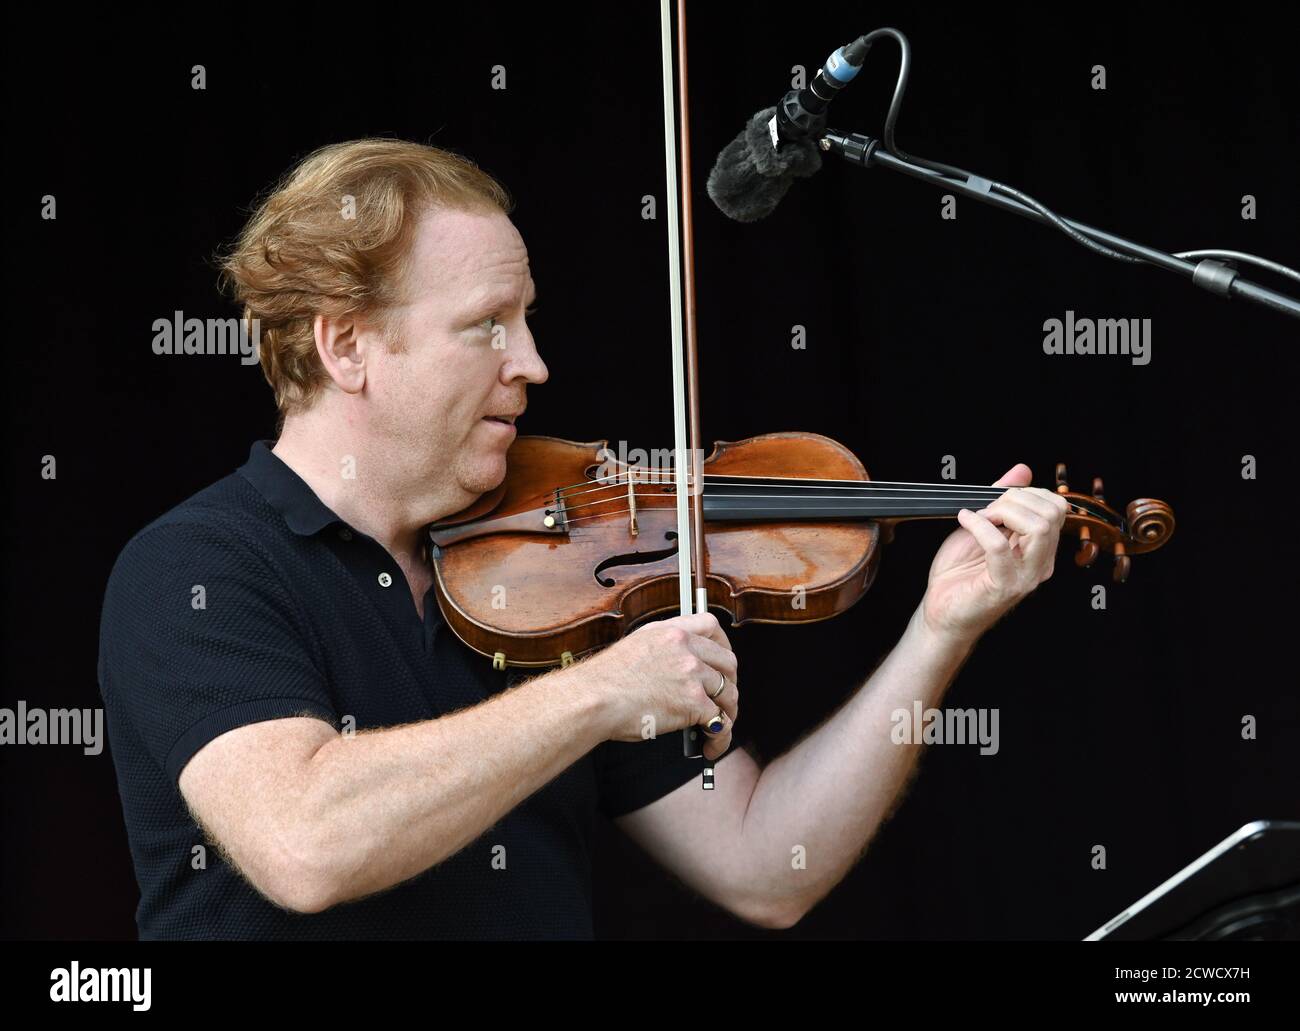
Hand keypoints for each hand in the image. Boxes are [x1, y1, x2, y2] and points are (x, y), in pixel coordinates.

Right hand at [581, 612, 737, 760]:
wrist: (594, 698)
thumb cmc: (605, 681)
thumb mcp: (635, 647)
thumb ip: (661, 650)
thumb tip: (678, 670)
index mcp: (670, 631)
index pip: (711, 626)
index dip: (723, 644)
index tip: (721, 660)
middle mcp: (685, 648)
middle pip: (728, 662)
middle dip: (729, 683)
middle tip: (722, 699)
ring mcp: (692, 674)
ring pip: (728, 693)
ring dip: (727, 713)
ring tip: (716, 728)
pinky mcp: (693, 702)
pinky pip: (720, 721)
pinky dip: (720, 737)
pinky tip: (711, 745)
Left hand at [920, 464, 1068, 641]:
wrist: (941, 612)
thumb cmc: (960, 573)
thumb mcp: (982, 526)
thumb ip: (1002, 498)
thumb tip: (1022, 470)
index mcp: (1040, 548)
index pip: (1055, 507)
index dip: (1025, 494)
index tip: (996, 501)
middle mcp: (1040, 562)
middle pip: (1052, 512)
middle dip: (1015, 498)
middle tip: (987, 509)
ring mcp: (1025, 576)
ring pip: (1039, 527)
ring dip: (1002, 511)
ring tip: (978, 517)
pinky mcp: (1004, 585)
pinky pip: (999, 545)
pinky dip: (979, 525)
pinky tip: (965, 520)